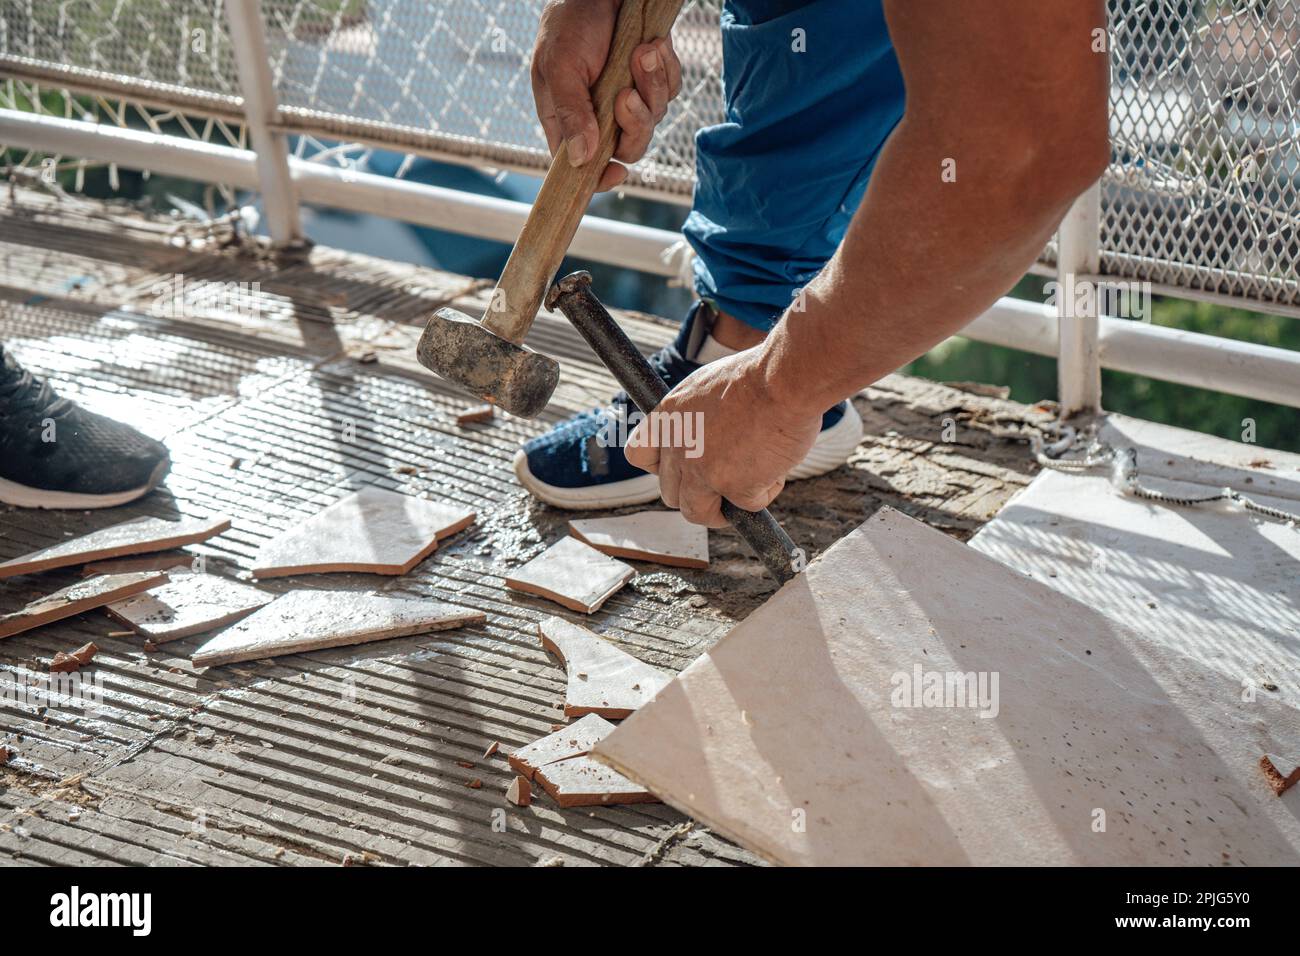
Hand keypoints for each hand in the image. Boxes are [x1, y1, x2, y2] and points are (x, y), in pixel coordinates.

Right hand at [531, 0, 681, 190]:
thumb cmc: (570, 22)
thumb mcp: (559, 66)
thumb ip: (570, 112)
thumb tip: (580, 159)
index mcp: (569, 120)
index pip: (582, 166)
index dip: (598, 178)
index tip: (615, 172)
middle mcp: (600, 116)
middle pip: (629, 148)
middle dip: (634, 124)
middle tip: (627, 94)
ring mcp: (629, 99)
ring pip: (654, 119)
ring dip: (651, 86)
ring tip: (642, 52)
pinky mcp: (653, 80)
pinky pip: (669, 91)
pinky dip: (664, 70)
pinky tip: (651, 45)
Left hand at [624, 350, 822, 526]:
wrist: (782, 379)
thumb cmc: (757, 375)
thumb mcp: (707, 387)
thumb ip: (696, 417)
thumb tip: (706, 437)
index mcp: (668, 418)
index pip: (639, 455)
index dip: (660, 467)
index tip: (681, 467)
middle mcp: (679, 448)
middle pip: (670, 494)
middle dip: (696, 493)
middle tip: (723, 482)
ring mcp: (704, 472)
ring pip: (698, 513)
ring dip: (720, 511)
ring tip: (745, 493)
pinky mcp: (736, 488)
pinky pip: (748, 506)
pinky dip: (765, 492)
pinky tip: (778, 468)